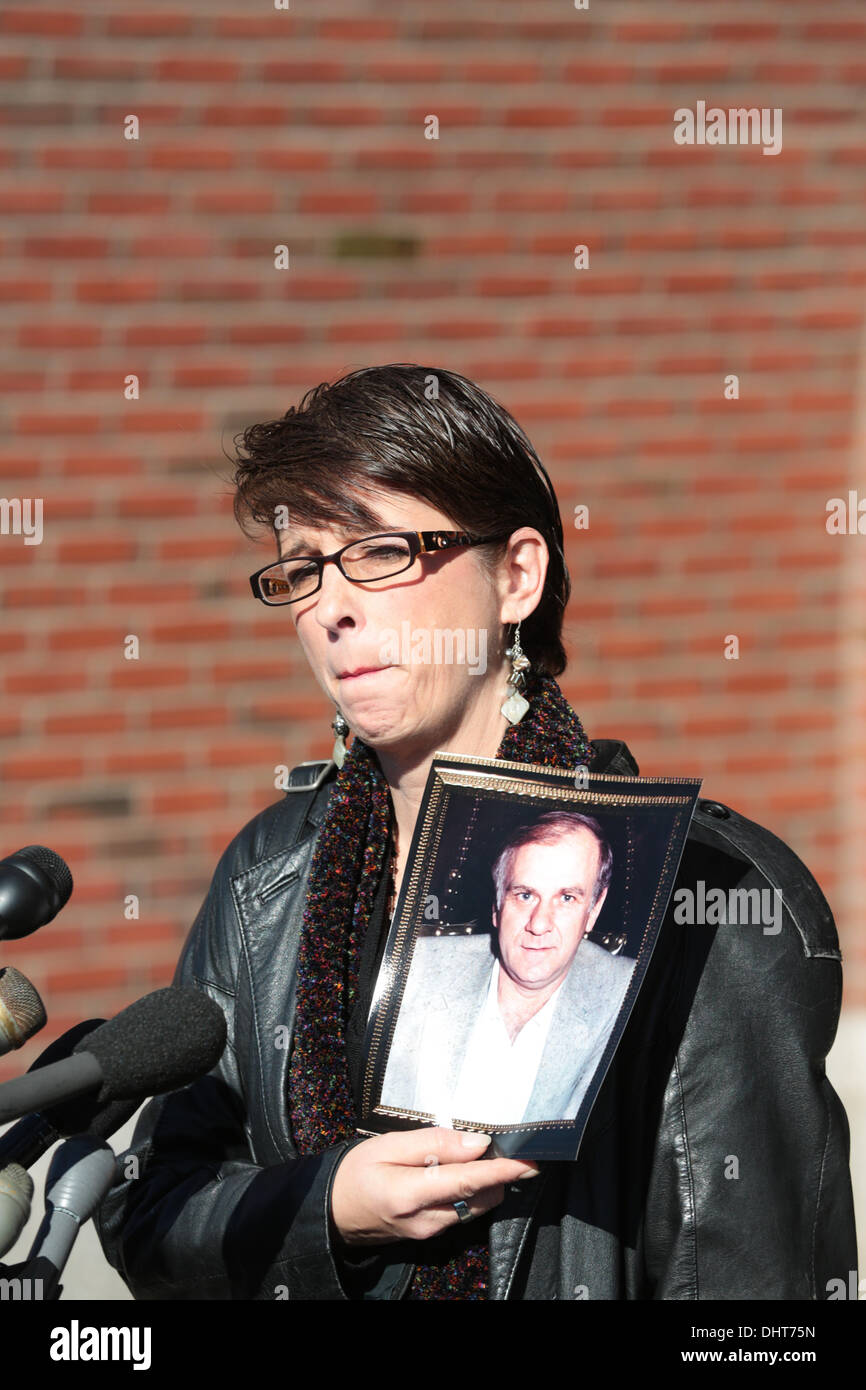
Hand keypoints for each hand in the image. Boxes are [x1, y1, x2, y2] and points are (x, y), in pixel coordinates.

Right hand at [330, 1127, 540, 1245]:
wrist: (333, 1212)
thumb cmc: (357, 1172)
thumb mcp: (388, 1145)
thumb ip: (434, 1143)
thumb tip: (477, 1144)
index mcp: (411, 1194)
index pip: (469, 1181)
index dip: (503, 1170)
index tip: (531, 1160)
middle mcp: (427, 1220)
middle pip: (480, 1196)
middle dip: (497, 1171)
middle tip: (498, 1142)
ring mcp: (431, 1232)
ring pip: (476, 1206)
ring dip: (486, 1181)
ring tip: (476, 1154)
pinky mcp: (433, 1235)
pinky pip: (464, 1211)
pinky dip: (472, 1191)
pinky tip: (461, 1172)